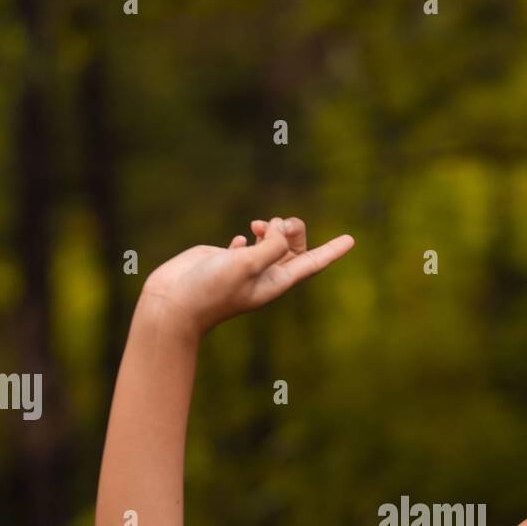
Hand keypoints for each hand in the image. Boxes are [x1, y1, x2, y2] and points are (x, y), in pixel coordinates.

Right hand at [141, 216, 354, 333]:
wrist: (174, 302)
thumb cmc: (211, 289)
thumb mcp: (247, 264)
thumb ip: (270, 247)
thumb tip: (279, 230)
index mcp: (276, 282)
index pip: (311, 263)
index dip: (332, 251)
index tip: (352, 239)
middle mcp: (264, 276)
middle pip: (294, 248)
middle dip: (292, 229)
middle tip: (276, 222)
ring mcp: (245, 269)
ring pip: (272, 244)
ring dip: (271, 228)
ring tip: (258, 225)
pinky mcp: (225, 260)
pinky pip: (248, 246)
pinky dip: (250, 237)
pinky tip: (241, 239)